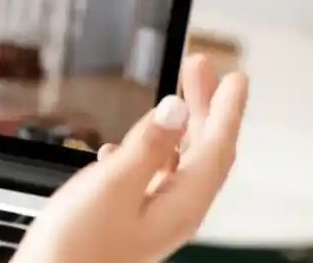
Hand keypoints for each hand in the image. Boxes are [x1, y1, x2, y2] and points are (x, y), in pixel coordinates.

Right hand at [12, 55, 248, 262]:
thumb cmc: (77, 248)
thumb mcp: (112, 187)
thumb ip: (145, 147)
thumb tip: (177, 109)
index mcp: (180, 204)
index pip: (216, 147)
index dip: (227, 109)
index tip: (235, 77)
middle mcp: (173, 212)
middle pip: (202, 152)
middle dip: (204, 108)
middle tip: (199, 67)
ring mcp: (151, 218)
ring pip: (178, 163)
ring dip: (178, 126)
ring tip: (172, 95)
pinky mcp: (127, 222)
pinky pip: (151, 177)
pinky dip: (148, 151)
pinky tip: (124, 144)